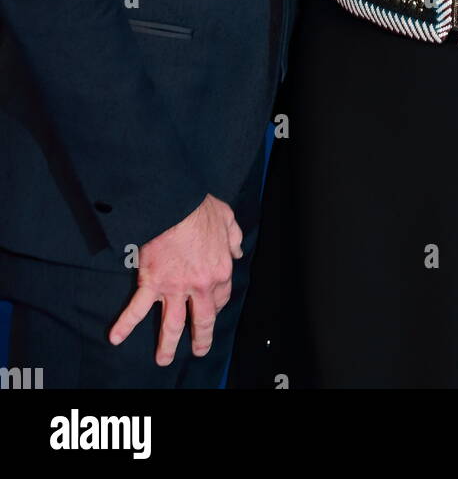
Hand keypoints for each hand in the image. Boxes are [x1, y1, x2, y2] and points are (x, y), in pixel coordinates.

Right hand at [109, 194, 243, 364]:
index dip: (216, 307)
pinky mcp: (152, 282)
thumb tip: (236, 252)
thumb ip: (233, 238)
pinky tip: (115, 338)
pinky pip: (137, 309)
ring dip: (167, 345)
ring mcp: (174, 287)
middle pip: (201, 319)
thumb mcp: (227, 219)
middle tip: (198, 351)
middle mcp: (199, 285)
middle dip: (200, 339)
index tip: (212, 312)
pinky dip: (124, 324)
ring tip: (163, 360)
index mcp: (219, 270)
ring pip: (172, 324)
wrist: (175, 203)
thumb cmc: (200, 208)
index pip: (221, 298)